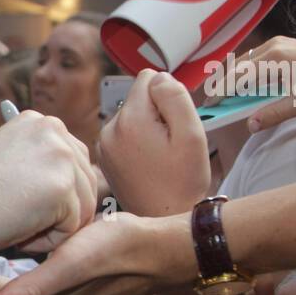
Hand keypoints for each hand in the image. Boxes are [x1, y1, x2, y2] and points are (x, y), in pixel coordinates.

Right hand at [0, 109, 97, 255]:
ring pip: (83, 207)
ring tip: (16, 221)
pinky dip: (47, 240)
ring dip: (52, 226)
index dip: (51, 193)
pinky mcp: (63, 188)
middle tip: (14, 213)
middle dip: (57, 210)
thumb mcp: (6, 161)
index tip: (17, 199)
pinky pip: (73, 228)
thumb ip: (37, 160)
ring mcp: (61, 157)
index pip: (73, 162)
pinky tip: (18, 230)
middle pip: (85, 184)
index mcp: (39, 121)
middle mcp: (54, 130)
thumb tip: (71, 179)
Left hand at [99, 69, 209, 216]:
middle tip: (169, 143)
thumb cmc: (182, 181)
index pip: (149, 77)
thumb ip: (175, 96)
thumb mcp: (192, 134)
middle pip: (138, 96)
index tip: (174, 123)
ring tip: (159, 155)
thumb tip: (158, 76)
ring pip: (132, 114)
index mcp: (130, 120)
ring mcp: (103, 143)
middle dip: (157, 111)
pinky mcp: (104, 154)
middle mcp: (109, 129)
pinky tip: (148, 162)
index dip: (168, 96)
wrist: (164, 218)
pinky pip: (124, 131)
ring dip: (148, 126)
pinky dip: (138, 140)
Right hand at [201, 35, 295, 109]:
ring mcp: (276, 43)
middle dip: (222, 85)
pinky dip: (244, 72)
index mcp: (274, 60)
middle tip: (212, 104)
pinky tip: (243, 86)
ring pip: (243, 61)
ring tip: (224, 96)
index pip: (237, 76)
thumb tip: (251, 125)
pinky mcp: (281, 45)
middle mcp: (272, 47)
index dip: (220, 92)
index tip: (209, 105)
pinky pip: (254, 58)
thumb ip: (275, 113)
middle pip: (236, 67)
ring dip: (232, 78)